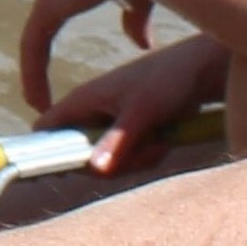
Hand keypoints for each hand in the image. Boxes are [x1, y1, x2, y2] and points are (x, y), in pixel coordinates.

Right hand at [37, 27, 232, 177]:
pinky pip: (127, 159)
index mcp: (82, 100)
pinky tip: (163, 142)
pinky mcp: (129, 133)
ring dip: (134, 160)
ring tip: (158, 142)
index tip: (64, 173)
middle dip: (111, 164)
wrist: (202, 72)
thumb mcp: (142, 112)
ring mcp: (110, 124)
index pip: (45, 129)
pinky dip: (146, 156)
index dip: (44, 152)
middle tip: (140, 152)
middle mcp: (91, 113)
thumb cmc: (168, 80)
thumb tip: (92, 169)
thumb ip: (116, 141)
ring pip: (107, 162)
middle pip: (80, 157)